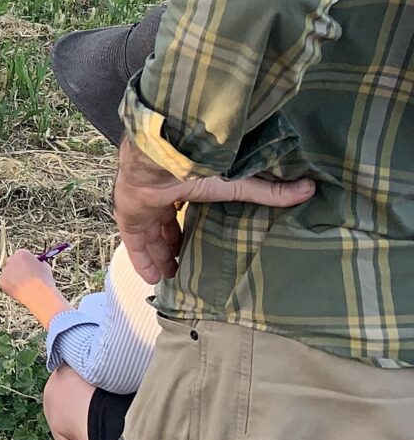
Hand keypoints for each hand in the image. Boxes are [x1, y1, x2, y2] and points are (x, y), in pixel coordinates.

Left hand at [0, 249, 55, 301]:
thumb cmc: (45, 281)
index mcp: (22, 253)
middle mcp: (11, 259)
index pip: (22, 256)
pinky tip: (21, 292)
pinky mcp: (2, 281)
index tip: (29, 268)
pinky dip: (12, 288)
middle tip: (24, 278)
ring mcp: (5, 270)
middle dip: (17, 269)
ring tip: (27, 289)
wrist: (39, 293)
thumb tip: (35, 264)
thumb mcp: (45, 267)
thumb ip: (38, 263)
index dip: (27, 263)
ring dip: (15, 279)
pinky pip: (7, 284)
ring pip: (10, 275)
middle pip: (13, 263)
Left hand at [115, 137, 316, 282]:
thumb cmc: (196, 168)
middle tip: (188, 265)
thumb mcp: (236, 184)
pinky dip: (141, 261)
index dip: (194, 225)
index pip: (187, 208)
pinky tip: (151, 279)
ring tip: (175, 276)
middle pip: (167, 224)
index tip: (205, 241)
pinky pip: (133, 244)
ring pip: (150, 236)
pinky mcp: (128, 217)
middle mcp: (161, 195)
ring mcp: (143, 206)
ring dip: (160, 256)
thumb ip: (268, 191)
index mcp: (182, 185)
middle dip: (175, 244)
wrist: (158, 160)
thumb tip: (309, 188)